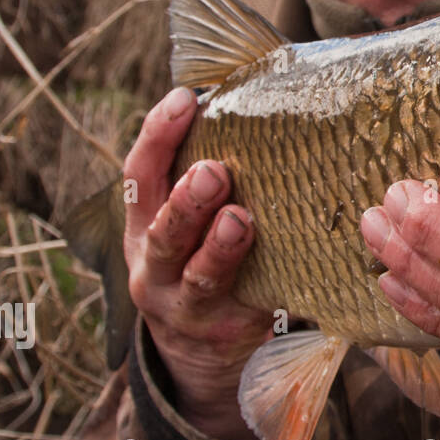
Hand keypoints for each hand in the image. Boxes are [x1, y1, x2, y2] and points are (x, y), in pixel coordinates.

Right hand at [122, 87, 269, 439]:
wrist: (201, 352)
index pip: (140, 175)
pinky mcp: (232, 332)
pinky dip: (275, 295)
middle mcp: (155, 267)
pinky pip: (254, 311)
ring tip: (240, 220)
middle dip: (187, 201)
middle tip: (215, 170)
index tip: (185, 99)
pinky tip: (299, 276)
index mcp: (145, 225)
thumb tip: (265, 88)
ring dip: (220, 248)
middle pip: (163, 234)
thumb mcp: (190, 219)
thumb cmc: (204, 254)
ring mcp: (189, 306)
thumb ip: (215, 171)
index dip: (158, 136)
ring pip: (200, 279)